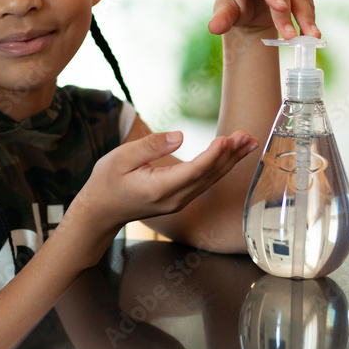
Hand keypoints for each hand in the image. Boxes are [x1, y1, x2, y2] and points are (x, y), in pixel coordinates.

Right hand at [72, 130, 257, 236]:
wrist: (100, 212)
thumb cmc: (106, 182)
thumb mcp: (120, 158)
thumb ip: (151, 146)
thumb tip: (180, 136)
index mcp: (159, 189)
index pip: (194, 171)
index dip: (213, 155)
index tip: (227, 139)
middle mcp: (174, 199)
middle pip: (209, 176)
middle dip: (230, 155)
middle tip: (247, 135)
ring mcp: (179, 202)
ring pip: (211, 180)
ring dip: (230, 160)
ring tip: (248, 142)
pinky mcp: (180, 199)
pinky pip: (205, 182)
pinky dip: (220, 167)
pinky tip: (230, 155)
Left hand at [207, 0, 319, 38]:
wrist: (249, 8)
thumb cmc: (234, 7)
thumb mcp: (225, 13)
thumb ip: (221, 20)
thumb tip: (214, 28)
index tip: (281, 8)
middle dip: (287, 15)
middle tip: (291, 37)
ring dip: (305, 16)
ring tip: (311, 36)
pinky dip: (310, 15)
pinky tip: (311, 31)